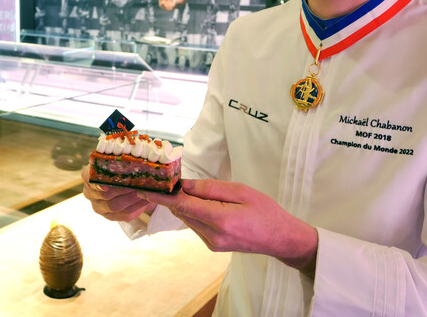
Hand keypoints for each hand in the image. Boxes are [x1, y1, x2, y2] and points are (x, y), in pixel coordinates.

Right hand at [81, 164, 153, 221]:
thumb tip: (131, 157)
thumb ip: (117, 159)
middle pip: (105, 195)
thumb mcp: (115, 160)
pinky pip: (124, 214)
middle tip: (138, 183)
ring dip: (132, 198)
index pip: (89, 180)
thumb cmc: (118, 167)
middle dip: (123, 189)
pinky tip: (146, 200)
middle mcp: (90, 193)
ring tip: (144, 191)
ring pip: (115, 206)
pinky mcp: (110, 216)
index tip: (107, 186)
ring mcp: (99, 206)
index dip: (98, 184)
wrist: (123, 181)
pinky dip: (137, 207)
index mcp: (88, 176)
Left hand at [140, 179, 317, 274]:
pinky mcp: (213, 246)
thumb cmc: (266, 211)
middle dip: (173, 196)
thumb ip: (211, 188)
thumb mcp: (241, 191)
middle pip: (182, 212)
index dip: (162, 196)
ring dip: (184, 204)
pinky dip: (193, 212)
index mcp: (220, 220)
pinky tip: (203, 203)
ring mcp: (212, 244)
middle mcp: (212, 236)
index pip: (182, 205)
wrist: (281, 239)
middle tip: (168, 179)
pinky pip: (195, 225)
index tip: (145, 188)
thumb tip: (185, 185)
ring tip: (188, 188)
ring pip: (187, 219)